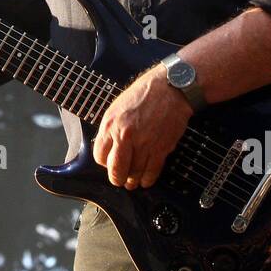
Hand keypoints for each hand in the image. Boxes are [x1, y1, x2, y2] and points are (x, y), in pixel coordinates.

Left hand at [93, 65, 193, 189]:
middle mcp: (126, 136)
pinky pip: (152, 171)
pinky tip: (145, 180)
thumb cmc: (144, 94)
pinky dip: (148, 179)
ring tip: (132, 182)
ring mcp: (144, 143)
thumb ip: (111, 128)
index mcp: (111, 125)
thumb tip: (108, 147)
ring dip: (133, 181)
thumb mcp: (117, 107)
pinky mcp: (161, 148)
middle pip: (116, 170)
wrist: (170, 88)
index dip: (104, 163)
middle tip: (119, 179)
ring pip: (135, 173)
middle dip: (117, 178)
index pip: (100, 156)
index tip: (109, 163)